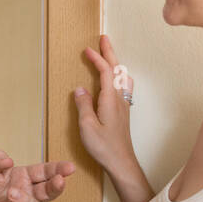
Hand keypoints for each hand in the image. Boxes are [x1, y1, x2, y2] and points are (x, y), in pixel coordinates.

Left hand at [0, 151, 74, 201]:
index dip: (57, 169)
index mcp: (21, 178)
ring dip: (26, 200)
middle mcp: (25, 195)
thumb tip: (8, 158)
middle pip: (47, 192)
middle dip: (56, 186)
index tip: (70, 167)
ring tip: (11, 193)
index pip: (43, 173)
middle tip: (60, 180)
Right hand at [73, 34, 135, 173]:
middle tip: (103, 39)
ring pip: (122, 77)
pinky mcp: (122, 112)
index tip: (88, 49)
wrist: (122, 162)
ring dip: (115, 63)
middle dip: (110, 53)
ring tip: (109, 55)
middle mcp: (120, 99)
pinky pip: (123, 86)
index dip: (97, 58)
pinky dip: (118, 75)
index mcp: (111, 100)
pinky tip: (116, 79)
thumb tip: (79, 89)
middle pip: (118, 70)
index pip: (106, 72)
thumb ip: (83, 105)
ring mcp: (123, 105)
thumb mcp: (87, 126)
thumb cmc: (104, 147)